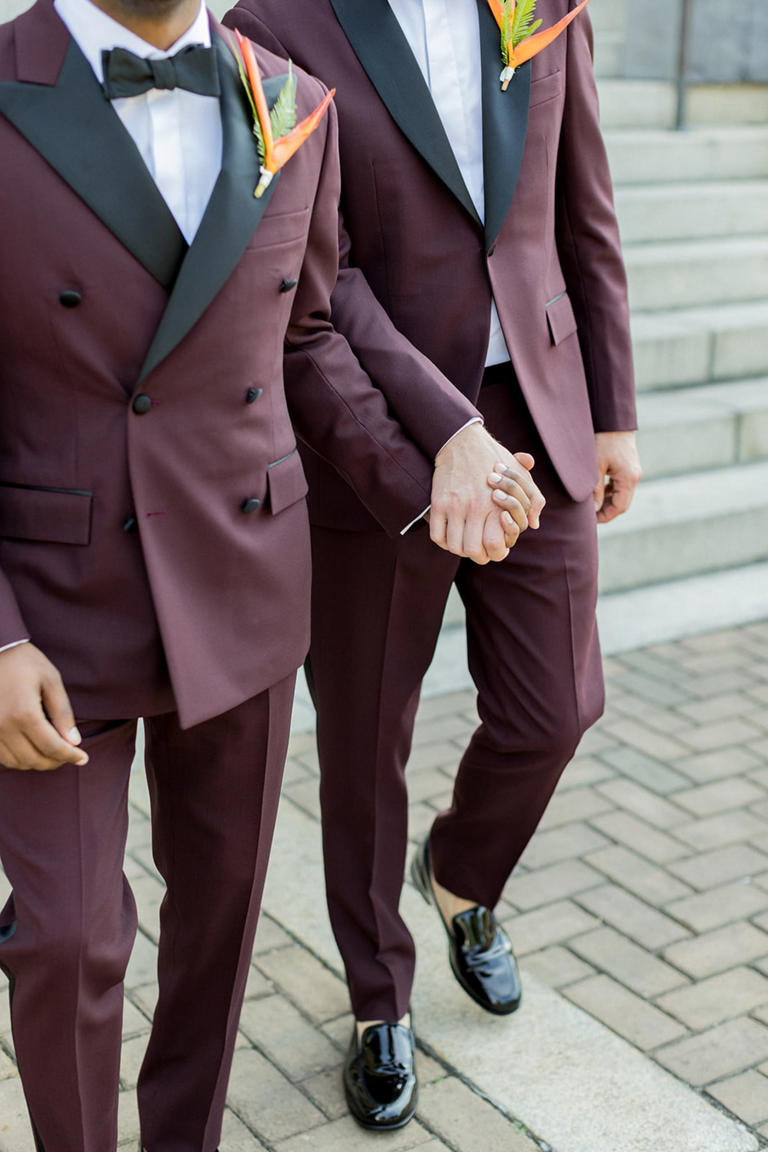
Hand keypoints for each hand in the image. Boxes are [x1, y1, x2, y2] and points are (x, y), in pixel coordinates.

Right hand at [0, 644, 87, 771]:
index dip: (71, 756)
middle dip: (56, 761)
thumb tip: (73, 742)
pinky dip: (20, 758)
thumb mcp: (51, 680)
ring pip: (17, 762)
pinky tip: (33, 749)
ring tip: (54, 753)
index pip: (52, 747)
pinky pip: (2, 756)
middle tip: (70, 755)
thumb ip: (63, 713)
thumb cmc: (24, 662)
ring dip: (38, 762)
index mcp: (24, 713)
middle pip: (34, 759)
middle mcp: (3, 727)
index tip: (83, 758)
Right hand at [430, 424, 544, 563]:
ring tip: (464, 543)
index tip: (495, 549)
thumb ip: (532, 499)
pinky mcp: (438, 503)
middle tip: (479, 551)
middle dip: (478, 556)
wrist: (462, 441)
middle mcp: (476, 507)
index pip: (495, 545)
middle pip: (473, 551)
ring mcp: (455, 506)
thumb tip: (534, 524)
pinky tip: (450, 535)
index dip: (496, 553)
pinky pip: (437, 535)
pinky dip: (444, 541)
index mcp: (497, 504)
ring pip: (455, 546)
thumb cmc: (494, 459)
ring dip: (460, 550)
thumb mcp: (519, 475)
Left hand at [593, 431, 641, 523]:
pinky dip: (611, 492)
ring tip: (592, 506)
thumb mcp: (596, 467)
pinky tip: (599, 492)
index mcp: (628, 478)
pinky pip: (621, 485)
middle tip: (590, 516)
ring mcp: (633, 472)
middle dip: (607, 511)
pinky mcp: (629, 467)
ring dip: (608, 502)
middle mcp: (634, 477)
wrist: (614, 421)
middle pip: (622, 503)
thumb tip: (593, 509)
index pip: (619, 507)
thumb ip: (595, 489)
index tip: (591, 520)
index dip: (605, 516)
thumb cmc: (603, 441)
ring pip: (621, 495)